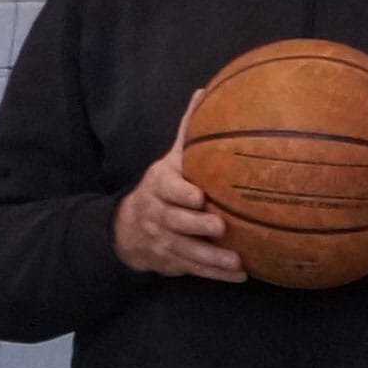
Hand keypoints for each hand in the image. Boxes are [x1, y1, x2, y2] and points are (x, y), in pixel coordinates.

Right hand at [113, 102, 240, 280]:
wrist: (129, 227)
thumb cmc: (164, 187)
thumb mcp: (170, 160)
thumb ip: (188, 132)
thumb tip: (204, 92)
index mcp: (159, 186)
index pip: (167, 188)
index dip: (181, 193)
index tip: (199, 196)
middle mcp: (158, 213)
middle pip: (175, 220)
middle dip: (196, 225)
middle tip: (220, 226)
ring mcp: (164, 239)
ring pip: (186, 250)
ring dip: (211, 257)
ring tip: (236, 261)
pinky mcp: (173, 260)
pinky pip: (194, 269)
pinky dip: (215, 274)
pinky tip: (239, 275)